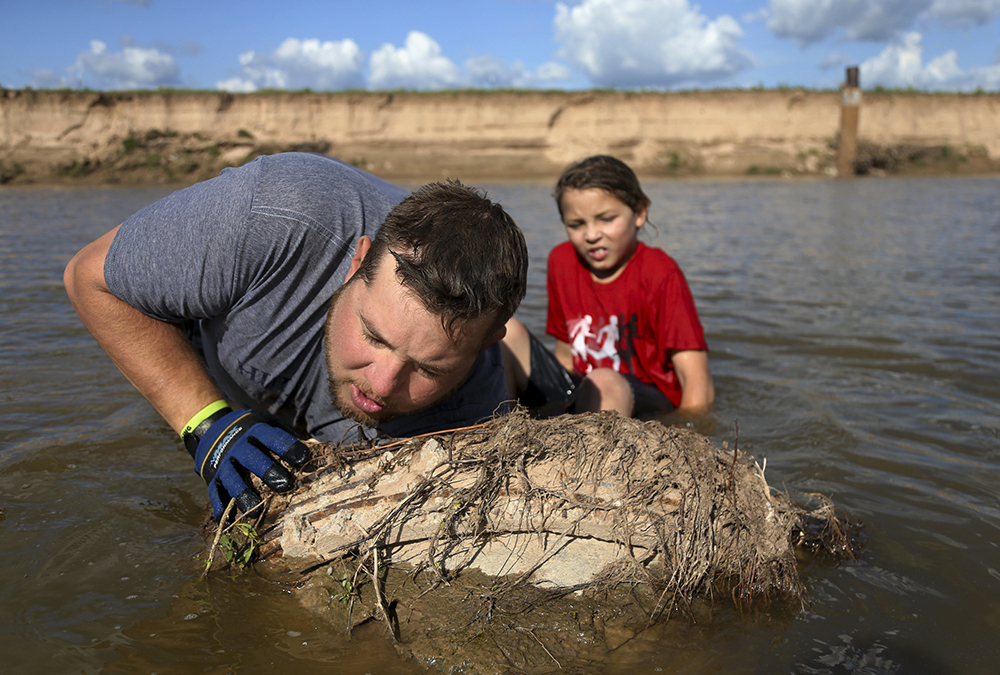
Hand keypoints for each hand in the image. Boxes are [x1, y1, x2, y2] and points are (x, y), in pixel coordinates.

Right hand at [188, 408, 309, 519]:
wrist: (214, 428)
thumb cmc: (253, 431)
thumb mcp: (267, 424)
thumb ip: (286, 436)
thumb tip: (316, 449)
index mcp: (255, 430)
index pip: (271, 437)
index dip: (287, 447)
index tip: (303, 458)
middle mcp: (238, 445)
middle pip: (252, 457)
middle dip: (268, 471)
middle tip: (285, 485)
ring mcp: (223, 462)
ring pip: (232, 479)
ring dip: (243, 494)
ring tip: (256, 511)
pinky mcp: (213, 476)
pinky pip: (214, 493)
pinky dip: (219, 507)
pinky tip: (226, 521)